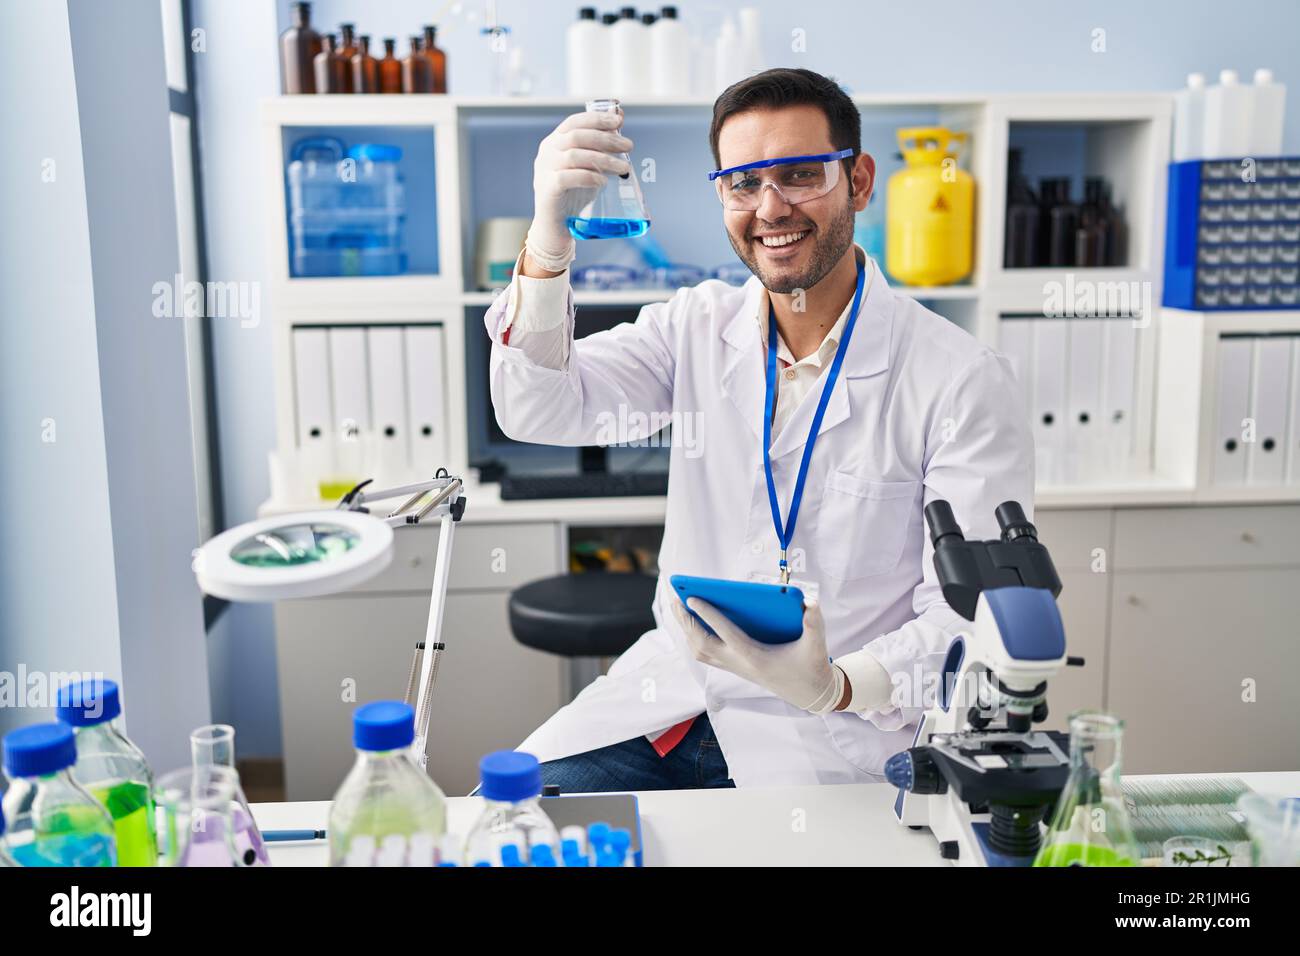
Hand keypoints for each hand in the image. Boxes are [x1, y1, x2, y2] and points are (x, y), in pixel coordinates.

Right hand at [525, 109, 633, 273]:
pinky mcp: (547, 190)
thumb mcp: (589, 167)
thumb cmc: (574, 195)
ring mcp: (544, 171)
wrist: (556, 228)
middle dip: (606, 139)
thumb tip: (619, 119)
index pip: (574, 122)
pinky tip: (603, 181)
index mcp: (555, 143)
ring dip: (603, 159)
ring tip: (623, 168)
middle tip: (628, 146)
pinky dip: (588, 177)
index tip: (619, 121)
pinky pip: (567, 178)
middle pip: (577, 137)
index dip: (597, 119)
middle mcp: (546, 153)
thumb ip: (600, 147)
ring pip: (574, 156)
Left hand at [671, 597, 844, 714]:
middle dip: (687, 622)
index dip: (708, 615)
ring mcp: (735, 668)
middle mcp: (740, 665)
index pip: (726, 634)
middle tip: (675, 598)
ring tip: (679, 608)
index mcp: (756, 658)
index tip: (692, 597)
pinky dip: (695, 638)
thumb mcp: (817, 645)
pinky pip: (706, 654)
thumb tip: (811, 600)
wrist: (811, 694)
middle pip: (703, 644)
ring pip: (700, 652)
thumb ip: (815, 622)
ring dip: (687, 631)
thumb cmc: (812, 666)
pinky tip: (693, 623)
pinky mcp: (735, 669)